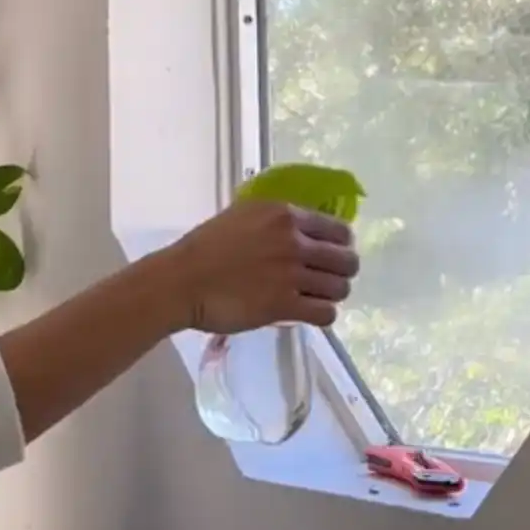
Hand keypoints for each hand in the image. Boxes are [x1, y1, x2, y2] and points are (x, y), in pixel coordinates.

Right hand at [169, 201, 359, 333]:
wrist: (183, 280)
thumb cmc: (206, 246)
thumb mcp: (244, 215)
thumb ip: (274, 219)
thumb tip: (297, 225)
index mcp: (285, 215)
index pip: (338, 229)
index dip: (343, 244)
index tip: (336, 253)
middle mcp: (294, 242)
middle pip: (346, 260)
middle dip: (343, 271)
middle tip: (331, 278)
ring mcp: (291, 275)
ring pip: (339, 288)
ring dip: (333, 294)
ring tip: (319, 297)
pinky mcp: (284, 305)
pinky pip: (324, 313)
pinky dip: (323, 315)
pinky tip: (312, 313)